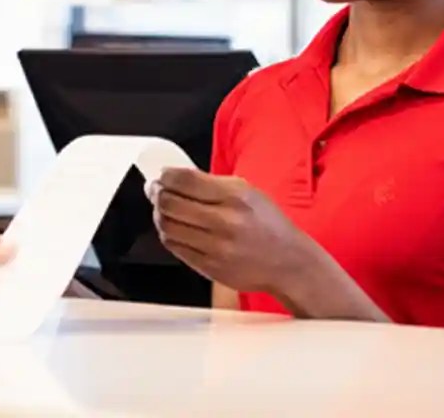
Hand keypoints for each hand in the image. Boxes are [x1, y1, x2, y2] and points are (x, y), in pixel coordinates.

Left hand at [150, 168, 313, 295]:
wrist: (288, 263)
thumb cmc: (268, 224)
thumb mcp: (247, 192)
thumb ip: (211, 183)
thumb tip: (174, 177)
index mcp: (235, 196)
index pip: (184, 180)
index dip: (165, 176)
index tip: (161, 176)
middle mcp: (224, 221)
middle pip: (169, 203)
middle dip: (156, 194)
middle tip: (155, 191)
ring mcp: (216, 247)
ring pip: (167, 226)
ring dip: (159, 214)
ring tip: (164, 209)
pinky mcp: (209, 267)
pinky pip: (175, 247)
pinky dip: (169, 234)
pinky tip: (175, 228)